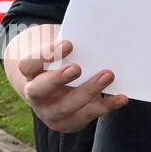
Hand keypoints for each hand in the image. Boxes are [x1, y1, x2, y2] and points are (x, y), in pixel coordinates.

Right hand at [5, 24, 127, 132]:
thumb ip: (72, 42)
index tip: (69, 43)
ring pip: (64, 107)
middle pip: (39, 89)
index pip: (29, 65)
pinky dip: (106, 106)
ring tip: (108, 75)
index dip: (46, 54)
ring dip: (87, 92)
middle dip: (58, 79)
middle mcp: (36, 94)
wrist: (56, 88)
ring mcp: (51, 112)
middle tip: (77, 68)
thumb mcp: (61, 50)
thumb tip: (98, 29)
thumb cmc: (61, 60)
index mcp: (30, 73)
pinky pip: (87, 116)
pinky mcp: (70, 122)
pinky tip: (122, 97)